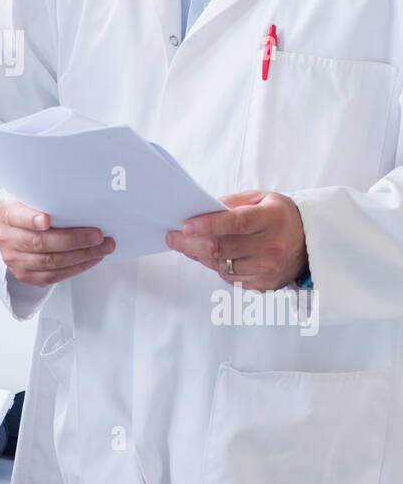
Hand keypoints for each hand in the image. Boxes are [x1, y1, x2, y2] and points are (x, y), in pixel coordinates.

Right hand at [0, 197, 115, 286]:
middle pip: (40, 243)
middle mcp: (6, 238)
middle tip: (97, 235)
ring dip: (82, 255)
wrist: (16, 228)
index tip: (48, 220)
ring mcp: (14, 259)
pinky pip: (54, 276)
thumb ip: (46, 197)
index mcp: (5, 213)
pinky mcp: (26, 275)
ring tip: (103, 247)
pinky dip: (77, 267)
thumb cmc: (30, 208)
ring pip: (50, 262)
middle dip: (73, 239)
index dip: (31, 219)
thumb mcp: (30, 196)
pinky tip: (92, 258)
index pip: (17, 216)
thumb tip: (81, 197)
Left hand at [164, 190, 307, 291]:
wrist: (310, 241)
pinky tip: (214, 256)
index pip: (236, 223)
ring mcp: (270, 268)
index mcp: (272, 219)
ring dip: (201, 256)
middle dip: (191, 244)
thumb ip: (232, 203)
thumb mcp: (261, 198)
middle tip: (172, 238)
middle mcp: (273, 246)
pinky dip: (218, 266)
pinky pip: (231, 279)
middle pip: (223, 249)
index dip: (208, 225)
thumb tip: (201, 211)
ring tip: (190, 245)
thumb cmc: (279, 216)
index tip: (184, 226)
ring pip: (222, 266)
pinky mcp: (266, 285)